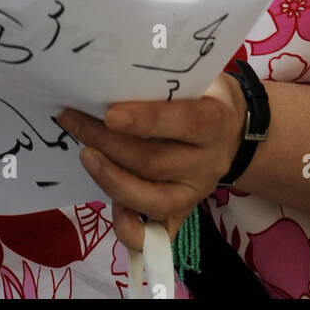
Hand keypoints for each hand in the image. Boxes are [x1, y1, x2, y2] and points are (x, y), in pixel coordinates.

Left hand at [58, 72, 247, 250]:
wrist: (235, 131)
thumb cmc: (205, 95)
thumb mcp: (198, 79)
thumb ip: (165, 81)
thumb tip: (114, 74)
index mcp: (216, 122)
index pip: (184, 123)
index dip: (146, 120)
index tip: (109, 114)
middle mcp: (208, 162)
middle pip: (154, 162)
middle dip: (108, 144)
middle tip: (73, 120)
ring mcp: (196, 193)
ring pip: (153, 199)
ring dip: (111, 180)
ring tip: (85, 155)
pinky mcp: (184, 213)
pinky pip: (158, 235)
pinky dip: (132, 231)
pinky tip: (113, 210)